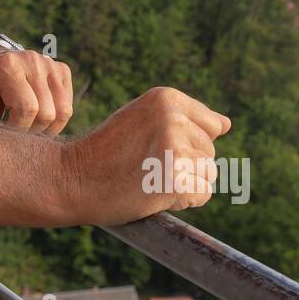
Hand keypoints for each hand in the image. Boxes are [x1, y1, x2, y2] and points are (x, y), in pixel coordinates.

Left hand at [0, 44, 72, 134]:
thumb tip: (1, 156)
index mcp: (7, 66)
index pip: (27, 108)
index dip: (19, 130)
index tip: (6, 138)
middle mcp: (32, 60)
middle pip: (47, 112)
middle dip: (32, 132)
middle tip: (16, 137)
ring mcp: (49, 63)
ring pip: (62, 111)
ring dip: (47, 128)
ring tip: (28, 130)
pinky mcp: (61, 69)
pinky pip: (67, 104)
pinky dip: (56, 118)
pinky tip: (37, 118)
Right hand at [61, 87, 230, 225]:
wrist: (72, 178)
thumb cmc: (106, 152)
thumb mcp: (141, 120)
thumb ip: (182, 119)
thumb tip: (226, 125)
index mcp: (166, 98)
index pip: (212, 125)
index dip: (186, 143)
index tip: (153, 146)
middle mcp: (173, 118)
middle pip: (210, 151)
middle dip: (186, 164)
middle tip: (146, 165)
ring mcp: (175, 148)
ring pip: (209, 173)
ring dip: (185, 183)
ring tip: (149, 178)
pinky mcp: (175, 179)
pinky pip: (202, 194)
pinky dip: (183, 201)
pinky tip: (153, 193)